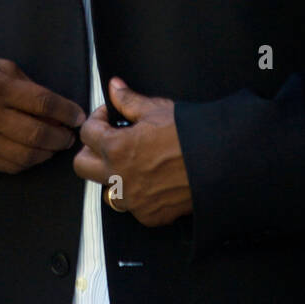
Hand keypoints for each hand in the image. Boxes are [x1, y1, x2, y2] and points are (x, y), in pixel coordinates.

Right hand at [0, 54, 85, 172]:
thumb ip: (26, 84)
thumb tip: (55, 106)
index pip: (41, 103)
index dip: (66, 112)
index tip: (77, 115)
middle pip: (37, 134)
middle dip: (61, 136)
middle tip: (71, 134)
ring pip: (25, 155)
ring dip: (48, 153)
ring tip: (56, 145)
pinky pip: (9, 166)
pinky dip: (29, 162)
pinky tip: (37, 154)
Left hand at [73, 78, 192, 226]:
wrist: (222, 162)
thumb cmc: (193, 136)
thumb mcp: (158, 110)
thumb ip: (129, 100)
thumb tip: (115, 88)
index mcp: (117, 148)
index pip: (87, 133)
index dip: (97, 119)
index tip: (109, 117)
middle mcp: (120, 178)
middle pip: (82, 166)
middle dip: (91, 150)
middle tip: (108, 141)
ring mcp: (134, 200)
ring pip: (106, 191)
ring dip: (113, 177)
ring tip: (131, 164)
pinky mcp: (150, 215)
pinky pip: (133, 207)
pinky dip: (138, 195)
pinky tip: (152, 180)